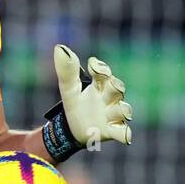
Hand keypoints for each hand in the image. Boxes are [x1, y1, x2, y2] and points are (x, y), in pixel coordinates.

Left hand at [40, 44, 132, 161]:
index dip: (101, 68)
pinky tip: (125, 136)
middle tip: (111, 84)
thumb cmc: (75, 105)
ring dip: (120, 109)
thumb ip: (66, 70)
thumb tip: (59, 47)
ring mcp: (113, 115)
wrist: (72, 129)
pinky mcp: (112, 131)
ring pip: (122, 110)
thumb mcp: (68, 88)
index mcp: (100, 85)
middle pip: (118, 89)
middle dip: (116, 86)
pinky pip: (122, 132)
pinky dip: (125, 134)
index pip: (104, 73)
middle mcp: (109, 98)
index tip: (92, 63)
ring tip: (112, 110)